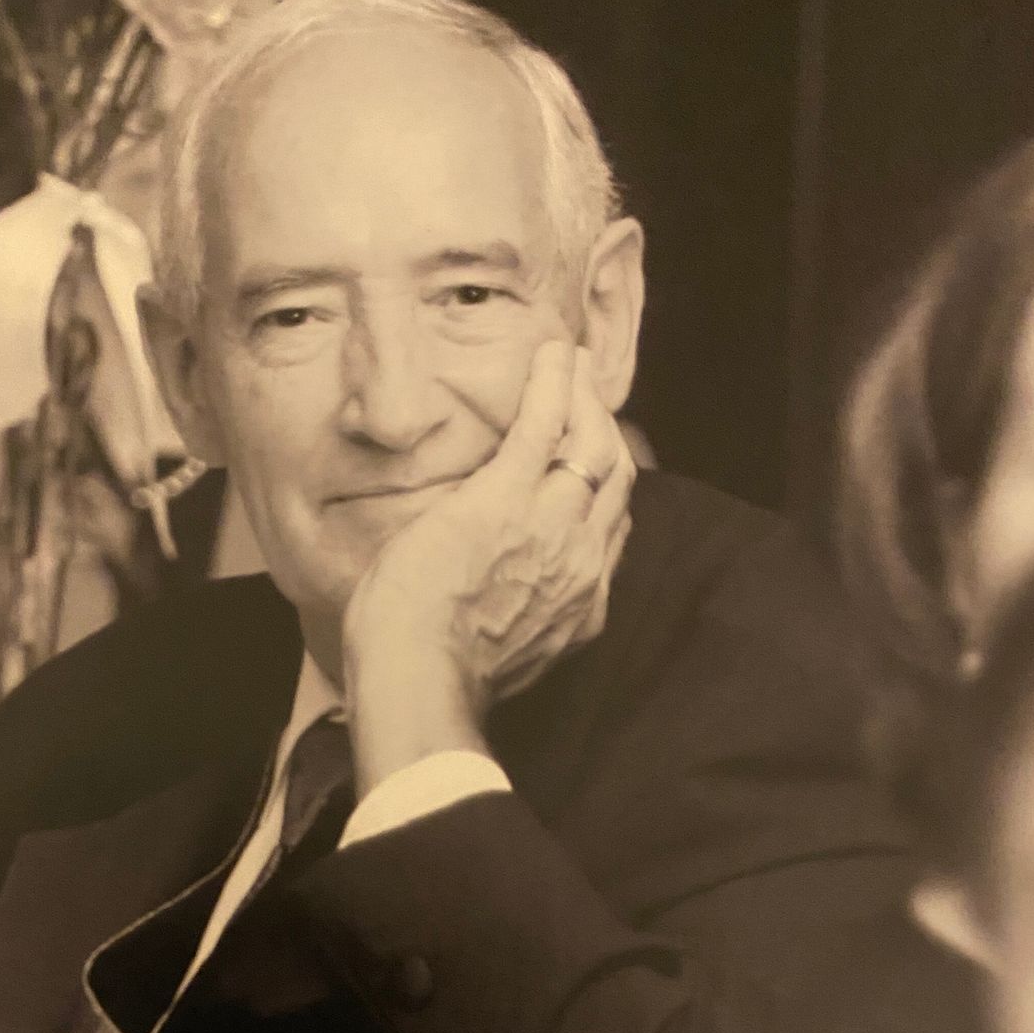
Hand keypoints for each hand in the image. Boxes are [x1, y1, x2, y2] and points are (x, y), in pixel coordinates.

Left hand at [342, 340, 634, 790]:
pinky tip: (554, 354)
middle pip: (614, 480)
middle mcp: (581, 563)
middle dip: (607, 432)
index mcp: (579, 605)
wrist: (419, 679)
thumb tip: (495, 605)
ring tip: (574, 366)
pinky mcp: (508, 495)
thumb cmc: (434, 678)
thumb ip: (519, 621)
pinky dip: (555, 383)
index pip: (609, 532)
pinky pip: (547, 423)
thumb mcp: (501, 654)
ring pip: (592, 444)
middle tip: (593, 396)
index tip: (592, 465)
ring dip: (586, 397)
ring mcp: (551, 525)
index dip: (604, 492)